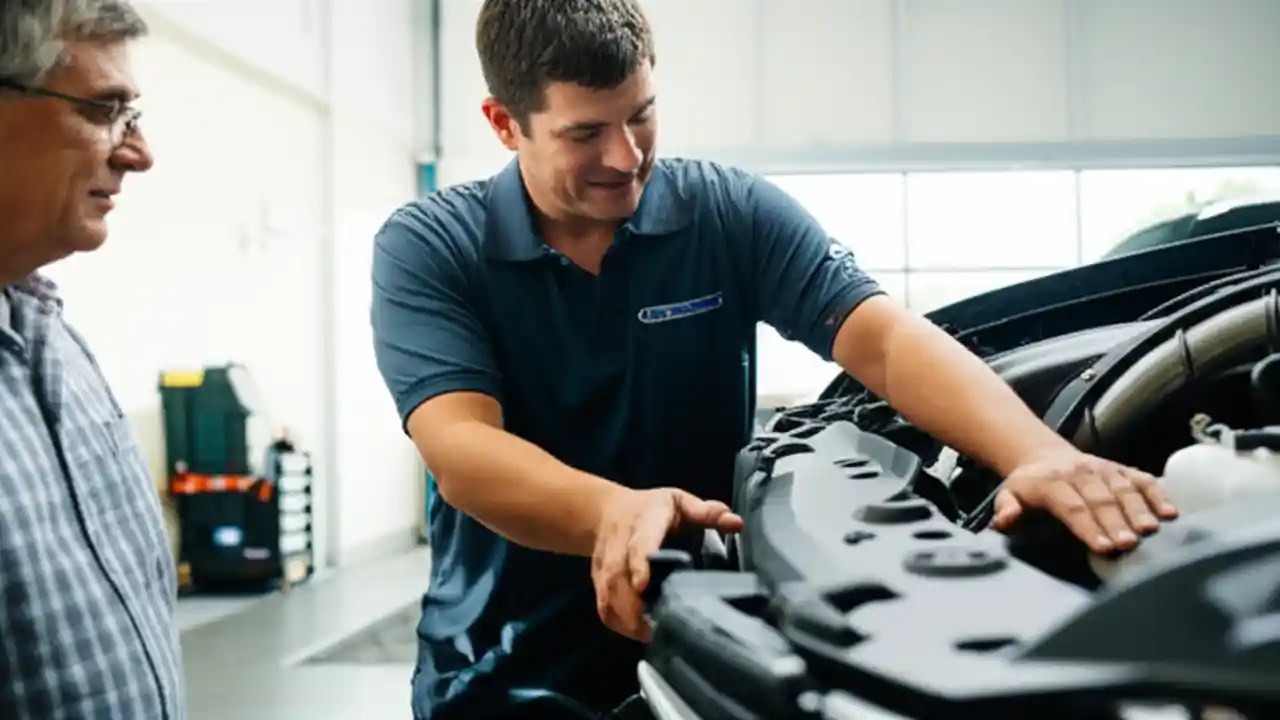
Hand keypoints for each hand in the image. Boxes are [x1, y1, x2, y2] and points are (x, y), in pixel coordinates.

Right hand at [591, 487, 744, 641]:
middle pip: (617, 573)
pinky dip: (617, 622)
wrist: (606, 510)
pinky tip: (637, 632)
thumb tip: (736, 523)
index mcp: (644, 520)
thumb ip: (707, 512)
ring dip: (624, 615)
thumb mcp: (681, 502)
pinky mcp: (598, 578)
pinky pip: (602, 603)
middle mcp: (620, 541)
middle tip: (651, 625)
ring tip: (648, 633)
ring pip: (607, 590)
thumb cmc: (653, 508)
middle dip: (630, 601)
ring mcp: (605, 561)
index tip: (643, 586)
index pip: (638, 543)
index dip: (639, 564)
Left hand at [989, 450, 1178, 553]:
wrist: (1044, 456)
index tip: (1103, 546)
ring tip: (1152, 529)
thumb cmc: (1029, 486)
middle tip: (1130, 543)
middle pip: (1101, 499)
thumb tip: (1004, 520)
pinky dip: (1159, 493)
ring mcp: (1104, 470)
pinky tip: (1171, 511)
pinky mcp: (1122, 469)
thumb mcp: (1008, 495)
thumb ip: (1005, 509)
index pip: (1072, 506)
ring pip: (1125, 488)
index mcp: (1052, 482)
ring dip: (1140, 509)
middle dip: (1116, 522)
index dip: (1088, 526)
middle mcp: (1081, 473)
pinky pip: (1142, 479)